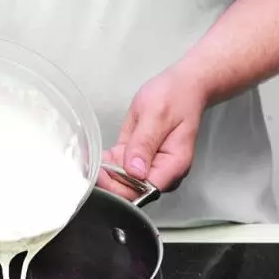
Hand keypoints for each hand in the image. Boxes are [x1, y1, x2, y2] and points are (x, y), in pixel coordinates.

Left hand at [98, 62, 208, 200]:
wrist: (183, 87)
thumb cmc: (175, 97)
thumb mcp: (156, 115)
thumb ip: (144, 144)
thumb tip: (135, 171)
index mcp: (173, 165)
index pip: (144, 191)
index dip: (120, 187)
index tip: (103, 172)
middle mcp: (164, 172)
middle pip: (133, 192)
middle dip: (110, 180)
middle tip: (95, 162)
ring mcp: (153, 167)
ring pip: (124, 183)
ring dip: (108, 173)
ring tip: (96, 157)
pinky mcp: (142, 160)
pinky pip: (123, 170)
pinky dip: (110, 165)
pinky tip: (102, 155)